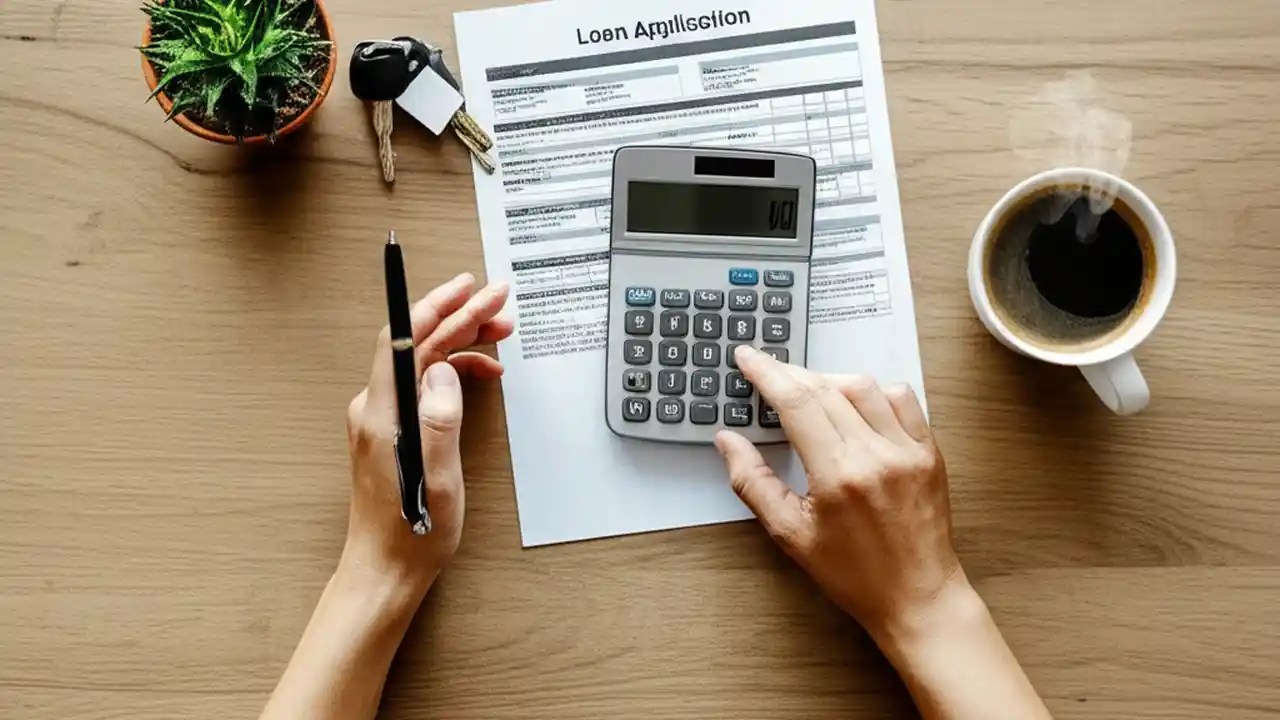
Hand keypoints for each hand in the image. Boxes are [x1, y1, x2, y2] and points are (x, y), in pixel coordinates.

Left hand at [342, 272, 511, 597]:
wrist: (385, 570)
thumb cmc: (410, 532)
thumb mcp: (437, 475)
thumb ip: (440, 419)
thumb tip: (444, 373)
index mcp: (383, 412)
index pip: (403, 337)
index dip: (435, 303)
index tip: (465, 285)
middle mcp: (377, 408)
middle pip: (418, 344)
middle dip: (462, 317)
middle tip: (500, 302)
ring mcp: (385, 419)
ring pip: (424, 361)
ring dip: (462, 341)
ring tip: (501, 330)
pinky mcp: (395, 431)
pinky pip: (425, 384)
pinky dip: (455, 371)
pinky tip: (481, 373)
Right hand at [715, 346, 967, 642]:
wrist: (917, 596)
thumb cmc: (854, 574)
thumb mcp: (790, 534)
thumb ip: (753, 482)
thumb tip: (728, 441)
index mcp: (838, 475)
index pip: (796, 402)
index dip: (767, 373)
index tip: (748, 357)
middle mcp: (876, 454)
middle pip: (825, 389)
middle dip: (790, 374)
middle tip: (768, 373)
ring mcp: (908, 450)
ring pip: (863, 386)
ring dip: (829, 379)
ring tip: (808, 391)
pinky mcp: (930, 451)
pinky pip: (902, 399)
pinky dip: (874, 391)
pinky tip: (856, 403)